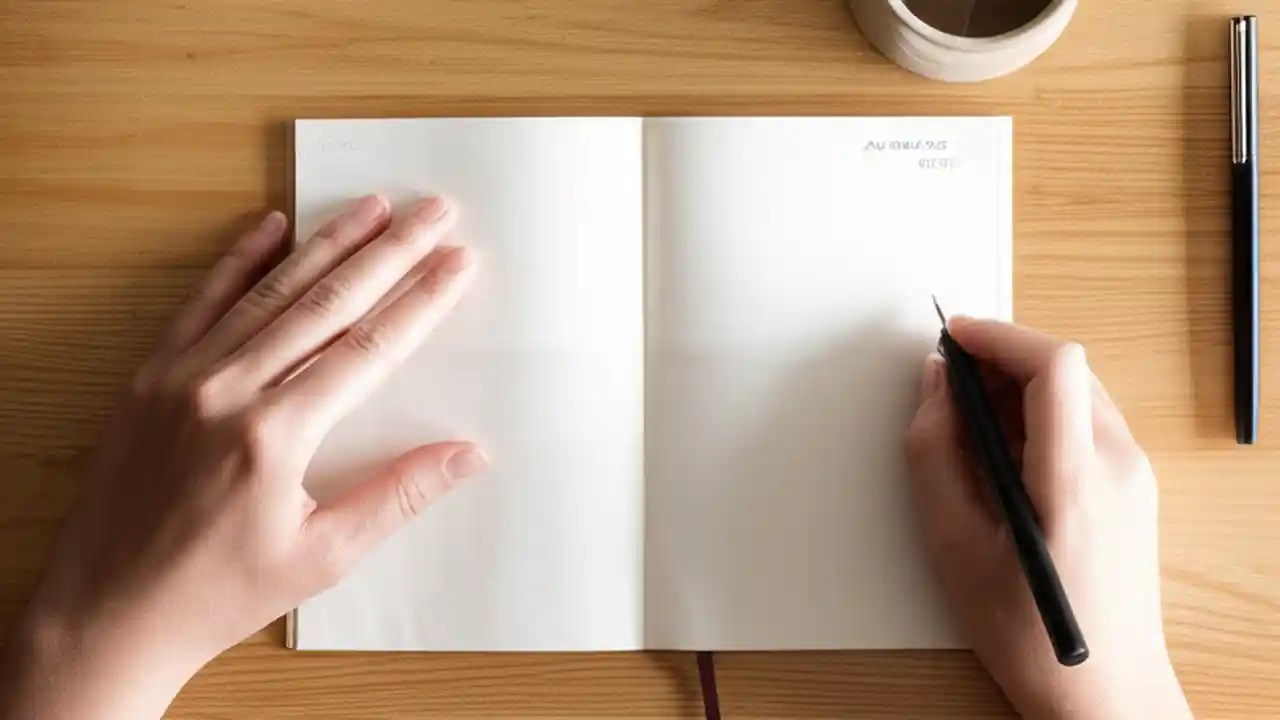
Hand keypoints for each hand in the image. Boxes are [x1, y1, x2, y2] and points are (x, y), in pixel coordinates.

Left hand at [1, 195, 485, 719]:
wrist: (106, 614)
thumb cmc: (215, 594)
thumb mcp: (321, 556)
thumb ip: (397, 495)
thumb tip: (468, 455)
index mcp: (275, 436)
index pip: (369, 349)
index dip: (421, 301)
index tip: (458, 262)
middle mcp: (227, 391)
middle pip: (327, 303)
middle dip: (390, 253)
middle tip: (433, 211)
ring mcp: (182, 376)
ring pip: (270, 292)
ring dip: (327, 244)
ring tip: (374, 207)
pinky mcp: (149, 377)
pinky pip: (200, 302)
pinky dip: (238, 261)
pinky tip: (271, 225)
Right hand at [905, 318, 1191, 719]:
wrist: (1103, 693)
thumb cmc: (1031, 635)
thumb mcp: (954, 543)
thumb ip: (936, 453)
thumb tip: (936, 386)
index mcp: (1075, 479)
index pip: (1052, 365)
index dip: (998, 336)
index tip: (953, 336)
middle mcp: (1118, 465)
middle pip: (1065, 369)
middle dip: (1003, 358)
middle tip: (949, 380)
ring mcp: (1134, 475)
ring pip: (1076, 391)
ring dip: (1020, 387)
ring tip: (968, 423)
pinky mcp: (1134, 487)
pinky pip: (1086, 421)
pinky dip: (1040, 415)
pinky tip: (1003, 452)